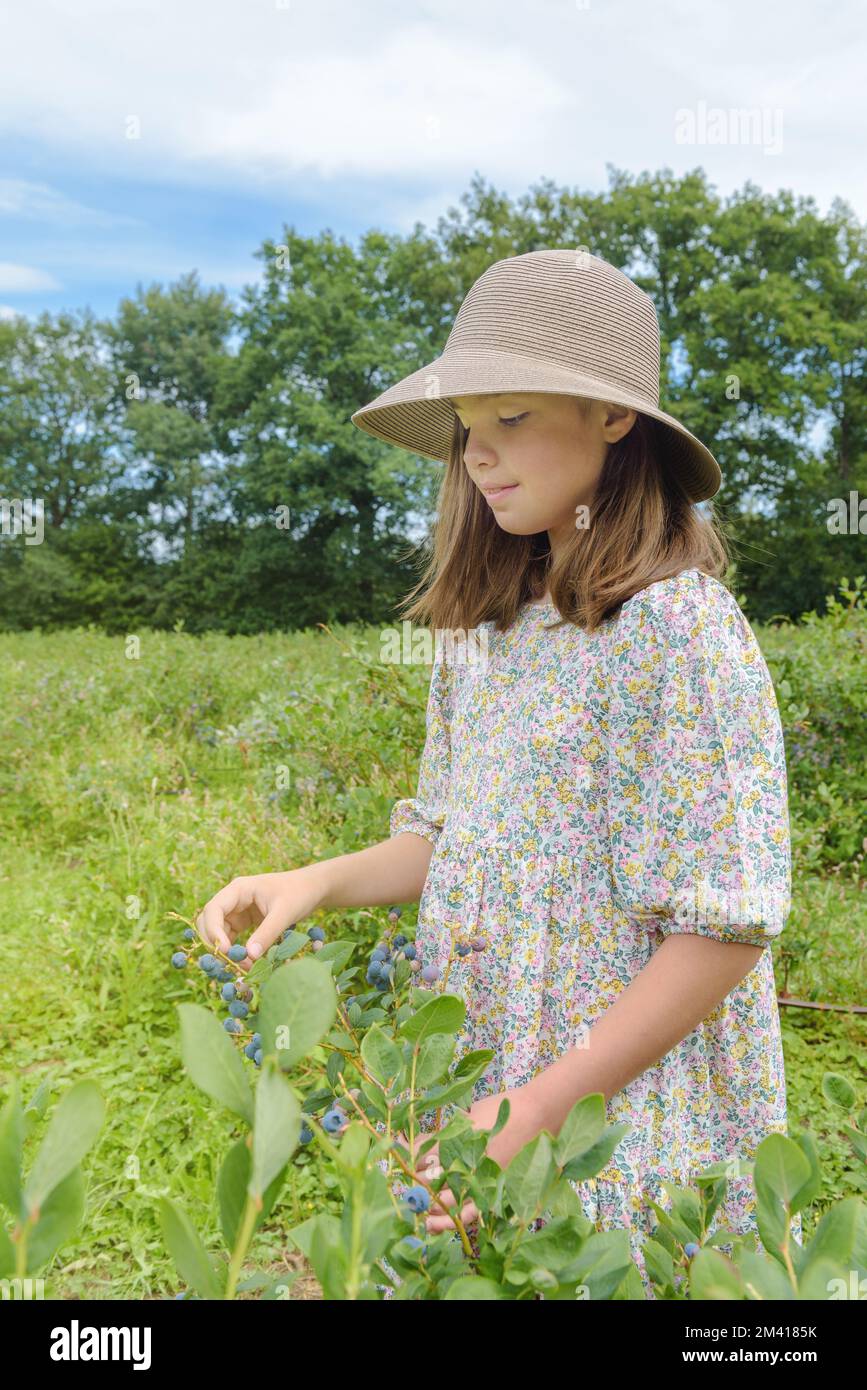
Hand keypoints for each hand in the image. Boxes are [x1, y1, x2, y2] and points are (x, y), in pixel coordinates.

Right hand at [195, 866, 325, 966]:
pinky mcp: (243, 922)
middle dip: (214, 943)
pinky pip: (230, 939)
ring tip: (241, 966)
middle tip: (229, 963)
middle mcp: (233, 900)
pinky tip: (245, 963)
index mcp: (238, 889)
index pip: (213, 909)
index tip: (225, 950)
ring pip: (217, 933)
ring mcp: (236, 911)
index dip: (213, 931)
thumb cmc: (299, 893)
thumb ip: (267, 933)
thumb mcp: (284, 912)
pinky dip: (234, 952)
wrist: (312, 889)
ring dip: (224, 951)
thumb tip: (249, 957)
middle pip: (209, 922)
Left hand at [414, 1086, 547, 1234]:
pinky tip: (439, 1224)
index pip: (423, 1156)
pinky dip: (453, 1221)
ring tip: (417, 1214)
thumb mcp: (469, 1116)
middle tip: (403, 1190)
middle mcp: (467, 1165)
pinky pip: (471, 1214)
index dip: (407, 1159)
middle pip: (430, 1182)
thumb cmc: (502, 1111)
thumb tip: (417, 1144)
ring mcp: (481, 1182)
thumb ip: (444, 1132)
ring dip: (429, 1209)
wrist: (538, 1116)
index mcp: (458, 1143)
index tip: (398, 1158)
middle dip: (414, 1186)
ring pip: (447, 1204)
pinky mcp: (495, 1193)